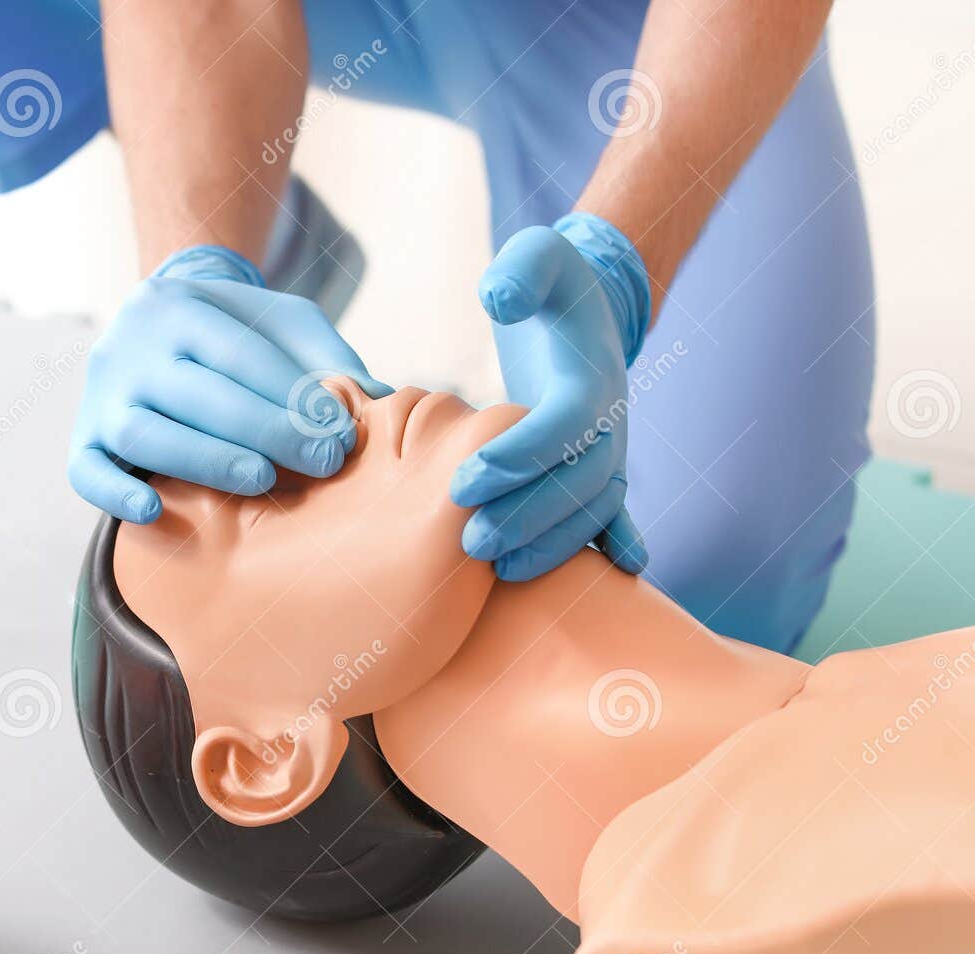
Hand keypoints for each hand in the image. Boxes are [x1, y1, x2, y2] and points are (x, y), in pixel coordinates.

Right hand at [69, 244, 388, 522]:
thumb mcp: (281, 321)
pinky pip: (86, 471)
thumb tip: (380, 399)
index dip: (292, 394)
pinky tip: (153, 511)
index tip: (340, 433)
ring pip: (145, 433)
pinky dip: (115, 495)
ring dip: (205, 460)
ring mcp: (101, 395)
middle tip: (321, 462)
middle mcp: (130, 346)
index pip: (238, 352)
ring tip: (261, 481)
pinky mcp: (83, 439)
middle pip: (196, 392)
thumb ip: (327, 355)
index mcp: (180, 305)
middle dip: (265, 430)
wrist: (152, 328)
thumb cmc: (231, 336)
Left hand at [450, 213, 651, 580]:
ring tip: (495, 568)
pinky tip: (612, 573)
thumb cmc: (552, 283)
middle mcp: (611, 419)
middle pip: (580, 481)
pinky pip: (611, 515)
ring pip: (593, 509)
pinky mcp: (600, 467)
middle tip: (468, 541)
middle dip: (526, 516)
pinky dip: (606, 544)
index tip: (464, 481)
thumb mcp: (537, 257)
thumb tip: (498, 298)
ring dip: (550, 543)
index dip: (521, 457)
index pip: (566, 426)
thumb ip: (520, 269)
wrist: (593, 306)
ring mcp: (611, 448)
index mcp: (592, 375)